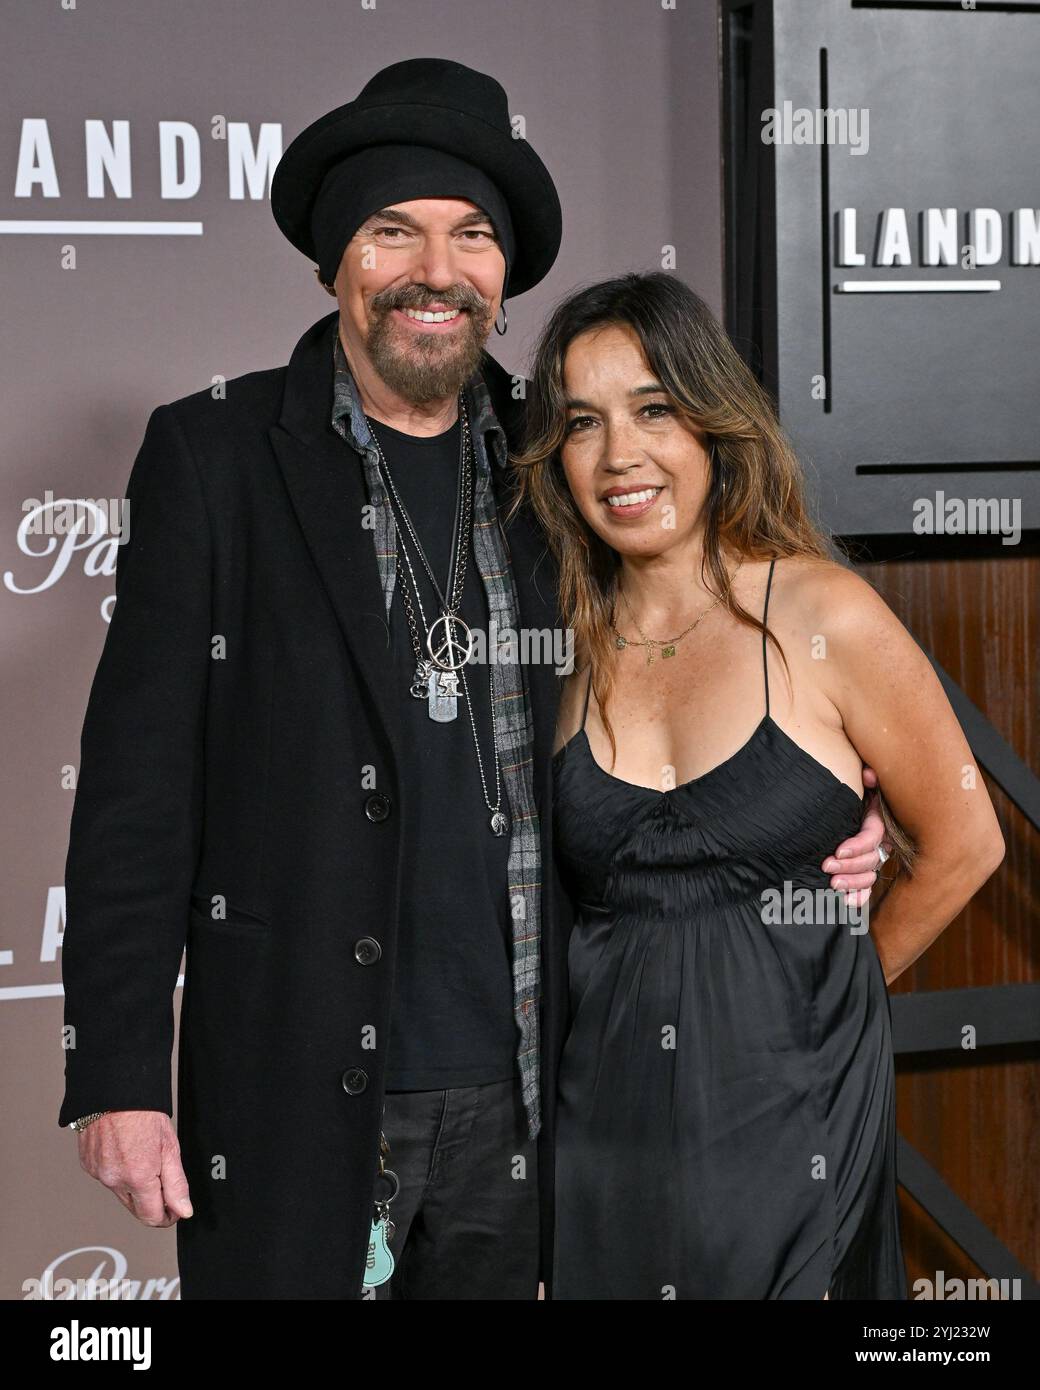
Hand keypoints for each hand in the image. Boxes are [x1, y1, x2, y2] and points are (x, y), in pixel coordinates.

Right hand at [77, 1110, 192, 1226]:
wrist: (114, 1091)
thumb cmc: (143, 1112)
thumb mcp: (170, 1146)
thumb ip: (176, 1184)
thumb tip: (183, 1210)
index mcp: (137, 1177)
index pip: (152, 1217)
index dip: (167, 1216)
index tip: (175, 1209)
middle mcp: (114, 1180)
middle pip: (136, 1208)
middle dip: (152, 1200)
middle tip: (163, 1177)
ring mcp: (98, 1174)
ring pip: (121, 1193)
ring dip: (134, 1184)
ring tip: (142, 1154)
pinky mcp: (88, 1165)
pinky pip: (107, 1178)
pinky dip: (118, 1171)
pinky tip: (125, 1151)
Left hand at [821, 765, 892, 906]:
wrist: (851, 805)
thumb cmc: (855, 793)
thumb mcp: (864, 785)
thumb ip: (869, 780)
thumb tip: (868, 775)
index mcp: (878, 823)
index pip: (872, 837)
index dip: (857, 845)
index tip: (838, 851)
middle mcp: (879, 844)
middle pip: (870, 860)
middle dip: (849, 866)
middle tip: (826, 867)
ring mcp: (872, 858)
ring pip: (869, 876)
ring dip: (852, 883)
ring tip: (833, 884)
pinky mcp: (864, 870)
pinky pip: (866, 887)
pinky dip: (859, 896)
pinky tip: (848, 903)